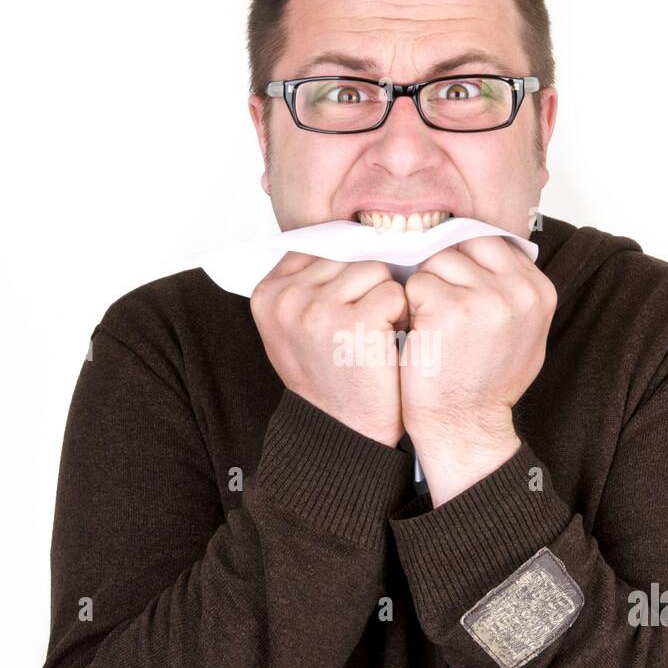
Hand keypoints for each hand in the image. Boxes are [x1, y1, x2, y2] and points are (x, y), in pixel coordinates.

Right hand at [250, 252, 408, 447]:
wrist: (344, 433)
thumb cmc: (331, 378)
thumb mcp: (299, 326)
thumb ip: (309, 281)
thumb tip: (349, 234)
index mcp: (267, 294)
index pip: (321, 246)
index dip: (345, 272)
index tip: (344, 310)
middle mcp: (286, 298)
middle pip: (350, 254)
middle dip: (366, 286)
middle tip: (360, 330)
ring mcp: (317, 309)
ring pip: (375, 268)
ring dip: (386, 300)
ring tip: (373, 335)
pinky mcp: (354, 323)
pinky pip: (394, 292)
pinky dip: (400, 317)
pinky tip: (385, 345)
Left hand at [400, 237, 556, 501]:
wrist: (465, 426)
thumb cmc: (485, 382)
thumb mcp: (521, 332)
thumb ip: (512, 290)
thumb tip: (486, 248)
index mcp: (539, 290)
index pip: (492, 242)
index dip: (466, 261)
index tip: (455, 287)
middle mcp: (519, 290)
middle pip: (464, 244)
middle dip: (445, 269)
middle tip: (439, 307)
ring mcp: (486, 298)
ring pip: (437, 260)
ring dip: (425, 288)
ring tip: (432, 325)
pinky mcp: (450, 309)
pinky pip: (416, 284)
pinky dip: (409, 306)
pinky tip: (420, 334)